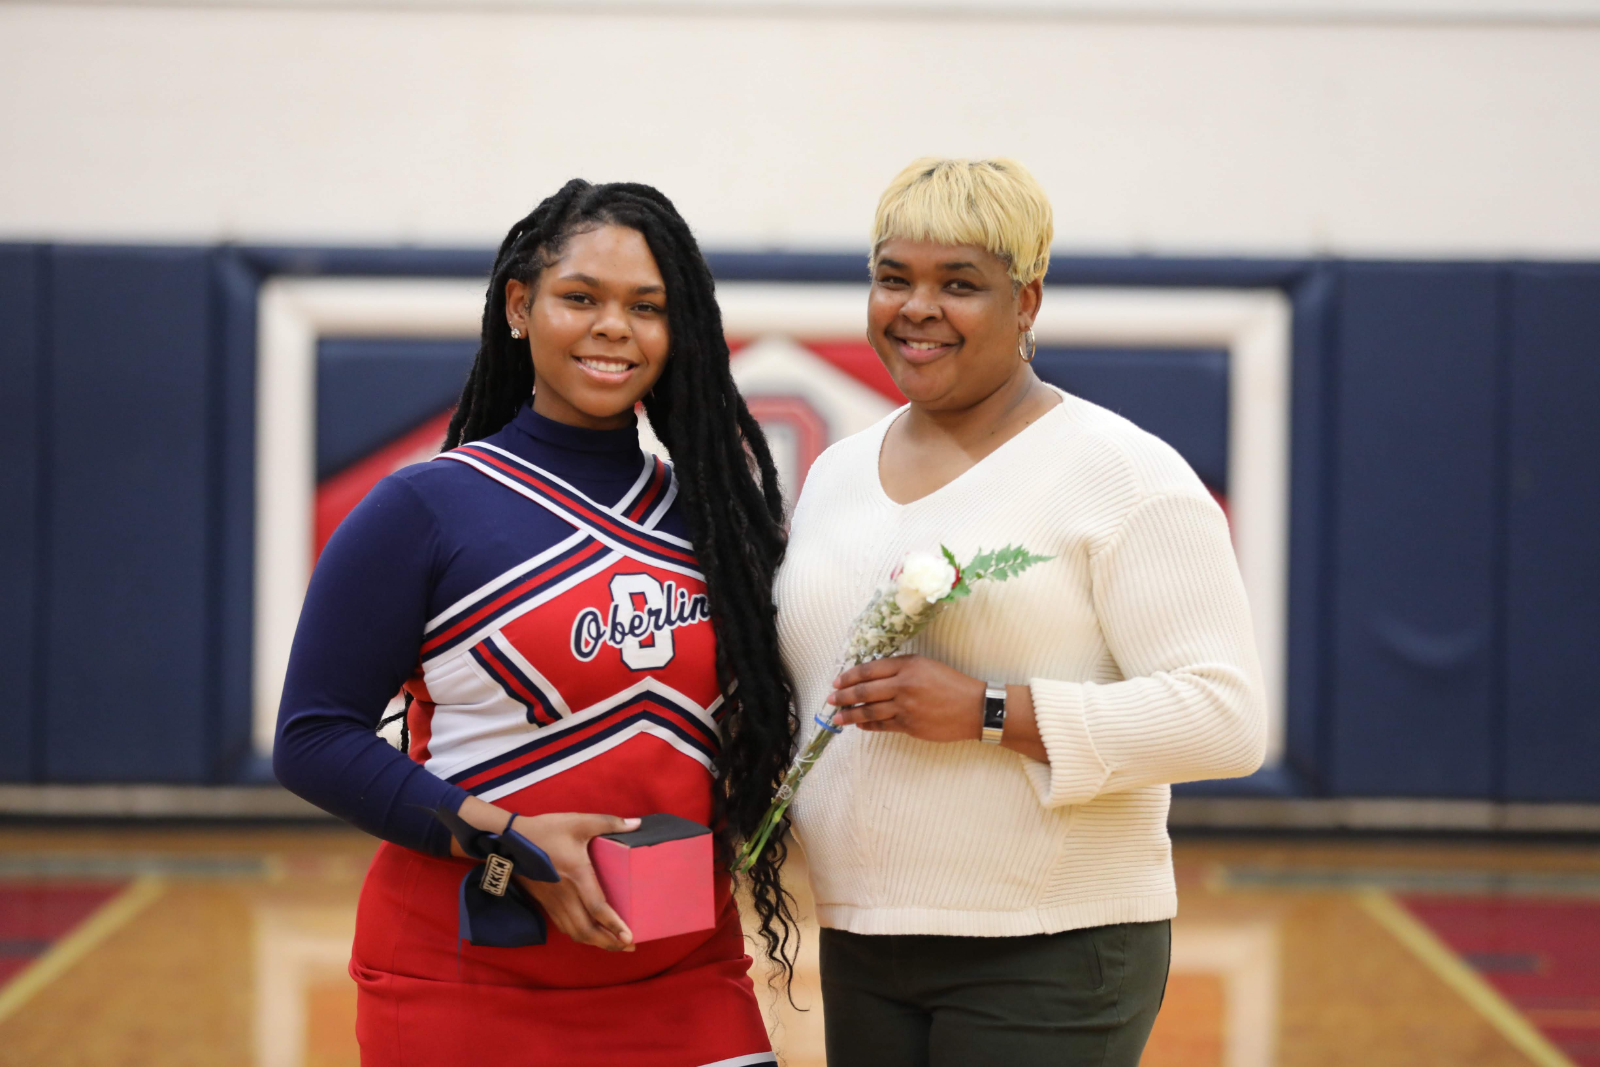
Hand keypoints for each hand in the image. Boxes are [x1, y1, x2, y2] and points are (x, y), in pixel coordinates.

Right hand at [512, 812, 640, 951]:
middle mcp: (565, 895)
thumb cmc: (544, 830)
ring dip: (595, 942)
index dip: (614, 925)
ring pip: (574, 932)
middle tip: (629, 947)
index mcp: (577, 876)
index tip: (630, 938)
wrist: (509, 840)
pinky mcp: (545, 902)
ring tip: (613, 945)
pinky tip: (589, 933)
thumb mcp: (578, 822)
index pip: (598, 908)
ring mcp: (553, 901)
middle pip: (586, 930)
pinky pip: (564, 926)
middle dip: (608, 943)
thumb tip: (636, 823)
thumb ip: (609, 822)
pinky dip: (579, 935)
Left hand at [827, 655, 984, 741]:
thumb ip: (900, 668)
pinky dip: (868, 726)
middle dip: (843, 696)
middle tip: (830, 700)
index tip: (836, 681)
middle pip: (864, 691)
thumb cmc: (952, 683)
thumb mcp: (926, 665)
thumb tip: (872, 676)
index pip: (869, 670)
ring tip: (838, 717)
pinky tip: (860, 725)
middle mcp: (904, 685)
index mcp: (907, 665)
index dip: (849, 676)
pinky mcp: (909, 725)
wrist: (975, 707)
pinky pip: (882, 726)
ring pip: (869, 711)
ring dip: (850, 715)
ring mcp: (905, 707)